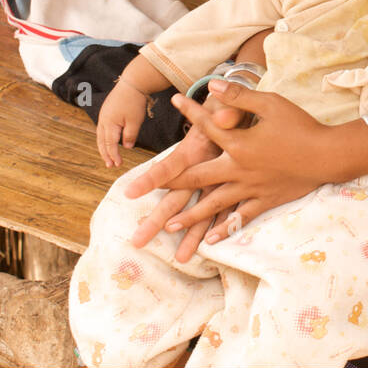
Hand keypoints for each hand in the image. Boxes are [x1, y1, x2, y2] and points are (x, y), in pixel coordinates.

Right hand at [96, 79, 150, 167]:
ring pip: (100, 136)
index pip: (109, 144)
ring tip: (108, 157)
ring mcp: (103, 115)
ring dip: (104, 147)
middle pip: (101, 141)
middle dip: (106, 154)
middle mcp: (103, 120)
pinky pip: (103, 129)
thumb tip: (127, 147)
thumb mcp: (135, 121)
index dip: (113, 155)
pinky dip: (105, 138)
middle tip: (110, 165)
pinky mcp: (106, 111)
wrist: (132, 83)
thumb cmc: (134, 101)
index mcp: (109, 123)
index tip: (118, 164)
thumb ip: (130, 135)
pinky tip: (109, 142)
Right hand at [124, 92, 249, 260]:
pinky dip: (220, 227)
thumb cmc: (226, 109)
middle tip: (137, 241)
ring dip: (190, 233)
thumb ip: (226, 113)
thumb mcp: (226, 108)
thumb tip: (224, 116)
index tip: (131, 192)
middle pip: (175, 199)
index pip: (168, 167)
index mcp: (192, 152)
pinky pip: (225, 210)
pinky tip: (213, 247)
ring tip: (183, 259)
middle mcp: (197, 171)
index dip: (152, 178)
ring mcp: (212, 181)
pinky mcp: (229, 185)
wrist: (235, 112)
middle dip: (157, 220)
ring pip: (198, 211)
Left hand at [127, 81, 339, 246]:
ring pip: (213, 204)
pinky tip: (211, 240)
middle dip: (166, 183)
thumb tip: (213, 85)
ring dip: (188, 215)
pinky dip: (224, 230)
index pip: (207, 127)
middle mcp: (238, 169)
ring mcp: (250, 188)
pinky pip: (239, 218)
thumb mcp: (270, 104)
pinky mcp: (264, 201)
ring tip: (168, 227)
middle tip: (141, 192)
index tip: (175, 100)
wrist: (327, 155)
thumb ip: (239, 97)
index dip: (191, 112)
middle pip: (196, 176)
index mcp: (238, 144)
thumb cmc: (300, 126)